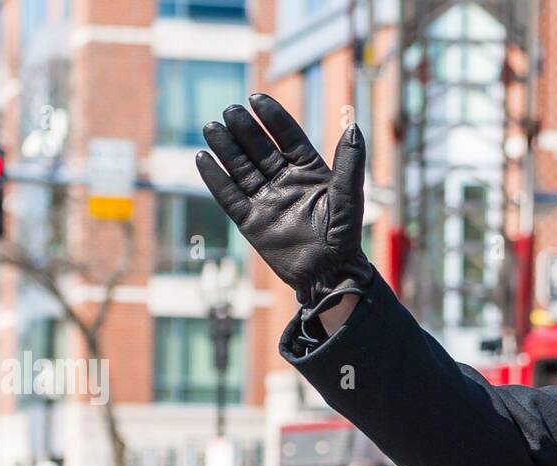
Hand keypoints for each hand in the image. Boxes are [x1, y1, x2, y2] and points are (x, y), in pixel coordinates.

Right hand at [196, 93, 373, 314]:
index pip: (287, 137)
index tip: (256, 99)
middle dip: (245, 130)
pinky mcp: (251, 222)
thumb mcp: (349, 196)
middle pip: (259, 149)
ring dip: (226, 148)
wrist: (329, 275)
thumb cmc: (344, 236)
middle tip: (230, 111)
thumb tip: (353, 126)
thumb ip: (349, 162)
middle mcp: (285, 182)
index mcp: (309, 171)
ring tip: (212, 127)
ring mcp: (267, 201)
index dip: (272, 119)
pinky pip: (230, 197)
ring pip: (241, 169)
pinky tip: (203, 159)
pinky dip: (216, 179)